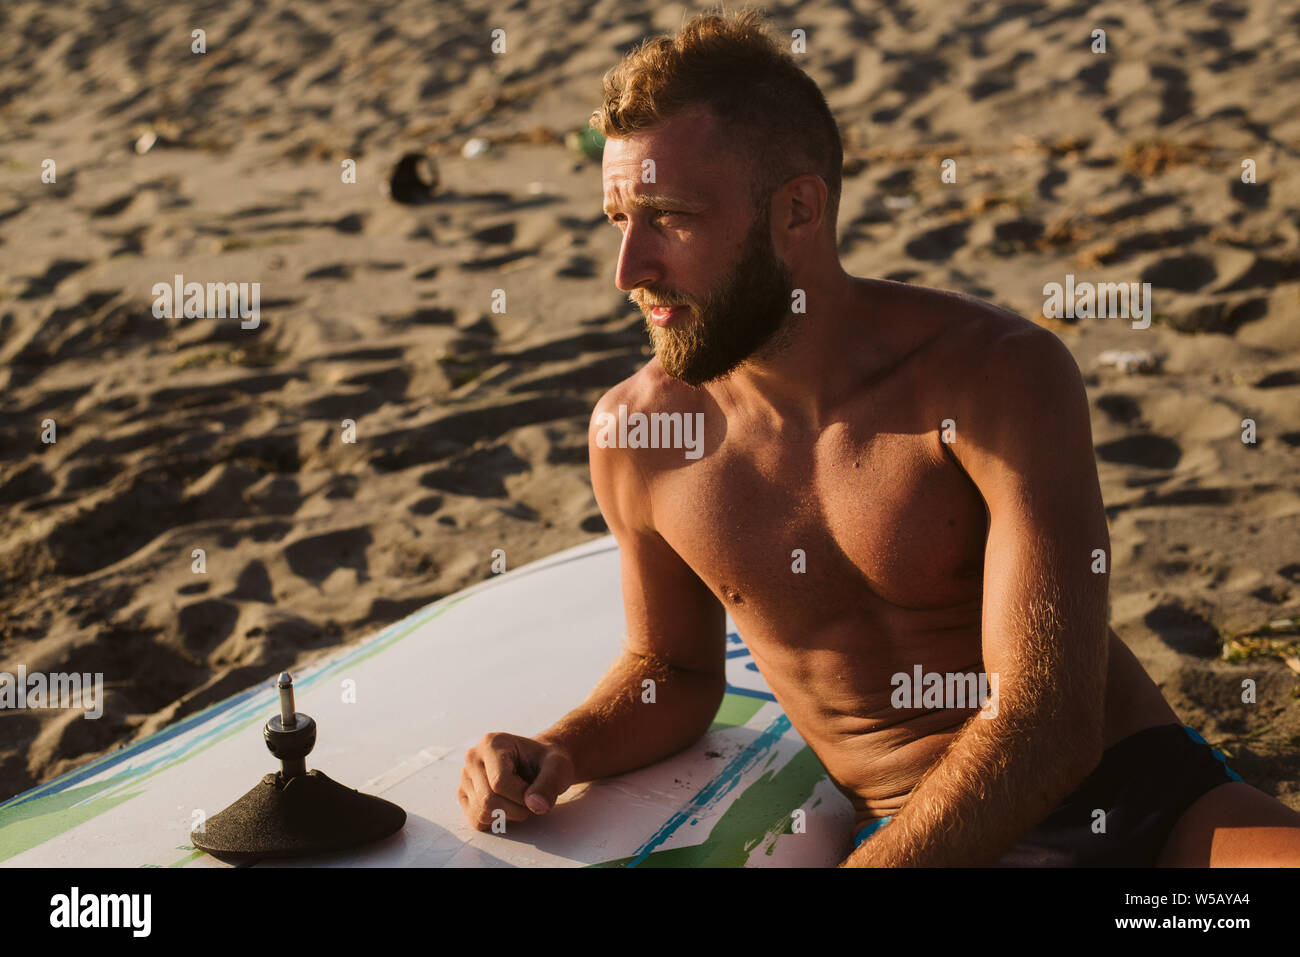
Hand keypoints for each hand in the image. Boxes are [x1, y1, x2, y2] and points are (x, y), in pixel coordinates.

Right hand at [458, 732, 575, 830]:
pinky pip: (476, 821)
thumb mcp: (558, 767)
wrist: (539, 765)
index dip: (522, 796)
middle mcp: (473, 757)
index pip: (499, 782)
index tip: (536, 790)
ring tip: (519, 800)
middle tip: (531, 799)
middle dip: (516, 808)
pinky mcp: (464, 795)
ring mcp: (465, 777)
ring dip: (508, 815)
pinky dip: (496, 821)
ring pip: (481, 813)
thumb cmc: (547, 763)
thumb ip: (550, 783)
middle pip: (487, 800)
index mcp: (493, 743)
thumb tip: (535, 805)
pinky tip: (508, 806)